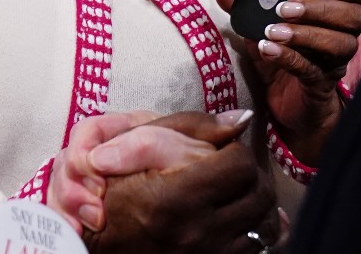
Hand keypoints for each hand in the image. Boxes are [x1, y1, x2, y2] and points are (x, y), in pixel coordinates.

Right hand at [86, 113, 276, 253]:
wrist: (97, 244)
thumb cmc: (111, 189)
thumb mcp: (137, 144)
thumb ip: (189, 127)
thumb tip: (242, 119)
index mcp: (176, 197)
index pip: (240, 163)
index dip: (230, 150)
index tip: (216, 151)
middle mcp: (197, 233)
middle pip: (260, 192)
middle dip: (247, 175)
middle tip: (227, 169)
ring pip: (263, 221)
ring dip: (252, 201)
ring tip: (230, 191)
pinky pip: (256, 246)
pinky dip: (252, 227)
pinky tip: (234, 216)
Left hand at [213, 0, 360, 162]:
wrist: (287, 106)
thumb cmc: (281, 58)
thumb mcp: (260, 28)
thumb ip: (244, 5)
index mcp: (335, 18)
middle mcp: (342, 38)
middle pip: (354, 18)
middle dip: (320, 9)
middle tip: (286, 8)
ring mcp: (334, 64)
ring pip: (339, 45)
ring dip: (305, 34)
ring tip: (274, 30)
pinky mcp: (320, 86)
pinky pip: (311, 70)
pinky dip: (288, 57)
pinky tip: (268, 50)